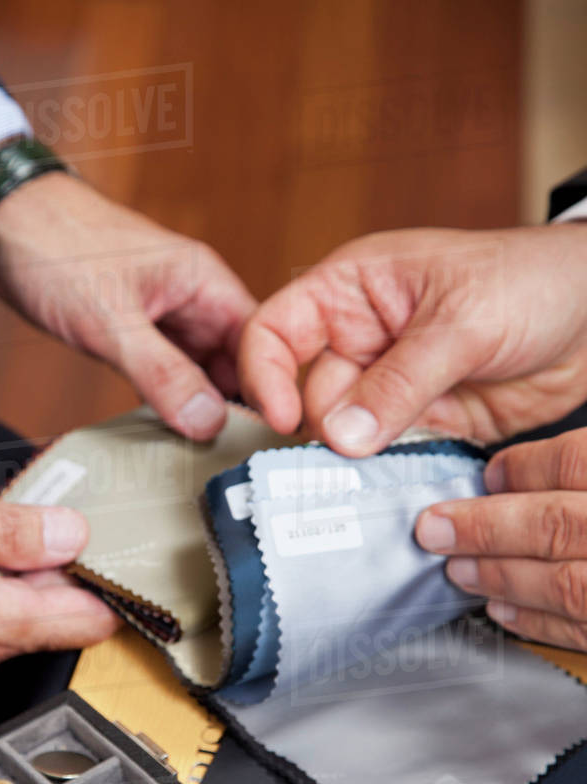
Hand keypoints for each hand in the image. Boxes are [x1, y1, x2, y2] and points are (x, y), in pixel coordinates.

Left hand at [0, 173, 254, 440]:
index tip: (264, 440)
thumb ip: (161, 372)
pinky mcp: (135, 333)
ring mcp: (164, 318)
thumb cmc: (54, 248)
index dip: (268, 391)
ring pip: (200, 375)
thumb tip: (208, 421)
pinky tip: (164, 437)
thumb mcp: (110, 319)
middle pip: (235, 365)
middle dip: (235, 410)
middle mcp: (193, 300)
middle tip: (233, 464)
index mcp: (204, 283)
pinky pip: (166, 376)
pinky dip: (167, 404)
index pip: (259, 344)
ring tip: (204, 460)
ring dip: (199, 411)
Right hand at [239, 224, 586, 454]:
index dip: (267, 375)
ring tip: (372, 479)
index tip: (284, 420)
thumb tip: (340, 436)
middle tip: (352, 457)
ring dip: (355, 461)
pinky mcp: (420, 423)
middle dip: (325, 430)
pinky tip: (395, 486)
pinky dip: (385, 475)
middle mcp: (361, 339)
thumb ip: (399, 382)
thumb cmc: (532, 281)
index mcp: (352, 290)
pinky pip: (384, 457)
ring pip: (343, 435)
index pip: (275, 331)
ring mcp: (388, 385)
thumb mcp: (461, 323)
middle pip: (309, 396)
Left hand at [415, 429, 586, 649]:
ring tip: (459, 571)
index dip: (523, 469)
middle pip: (556, 525)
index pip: (573, 462)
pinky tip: (501, 609)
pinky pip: (579, 630)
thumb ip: (579, 470)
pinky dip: (535, 621)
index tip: (487, 474)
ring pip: (564, 584)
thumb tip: (513, 475)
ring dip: (500, 576)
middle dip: (485, 528)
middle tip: (434, 530)